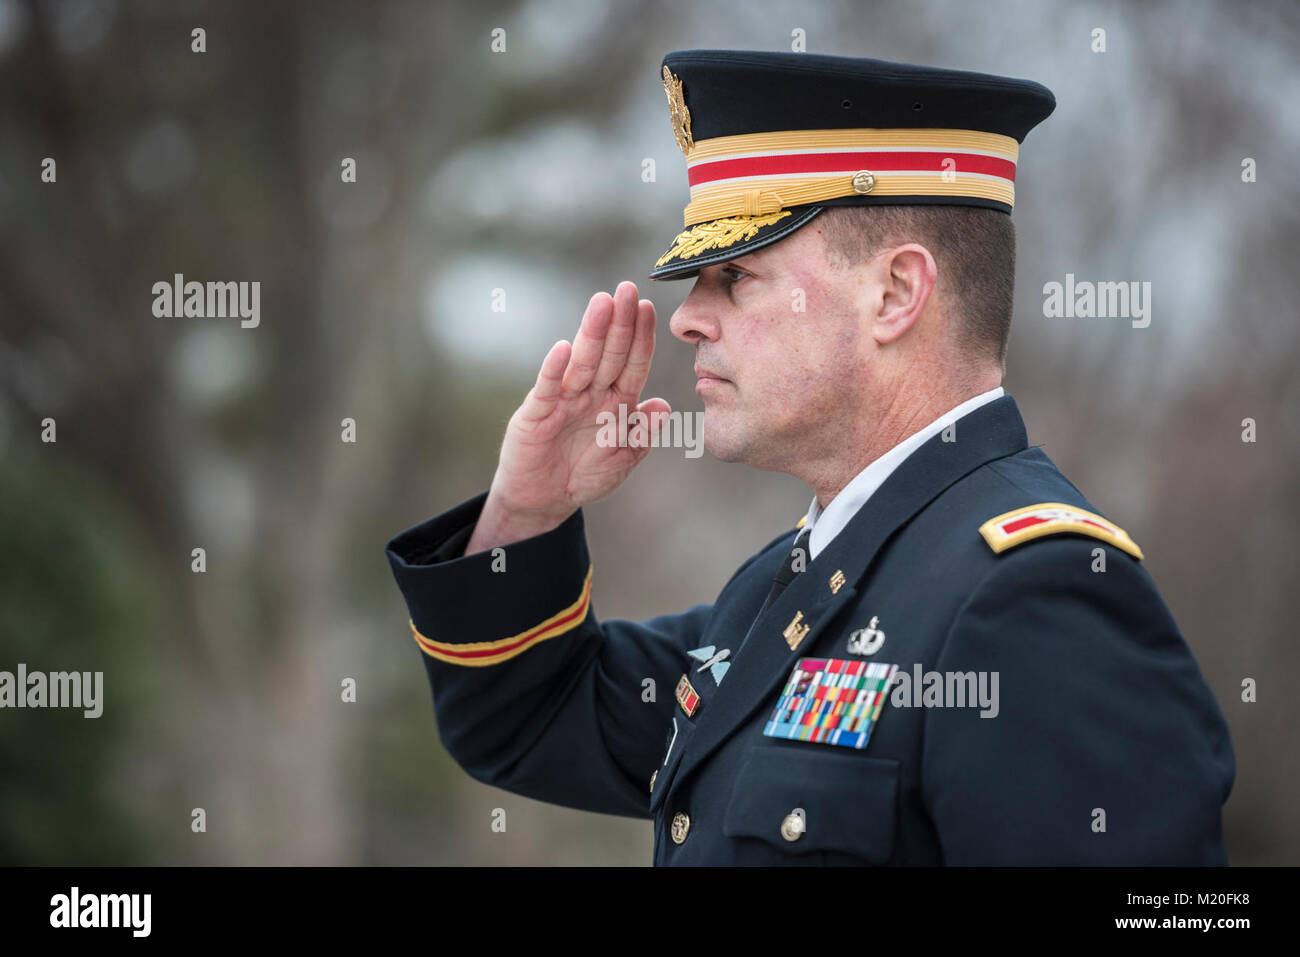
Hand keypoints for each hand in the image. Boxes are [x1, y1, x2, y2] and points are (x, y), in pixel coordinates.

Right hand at [466, 280, 670, 553]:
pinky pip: (548, 388)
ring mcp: (564, 400)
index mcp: (616, 402)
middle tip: (627, 288)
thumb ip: (641, 435)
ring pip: (582, 362)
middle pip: (609, 353)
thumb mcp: (622, 460)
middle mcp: (591, 393)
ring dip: (592, 333)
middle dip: (619, 322)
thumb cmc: (584, 476)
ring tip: (602, 303)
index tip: (649, 308)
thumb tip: (664, 407)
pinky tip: (564, 348)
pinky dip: (555, 369)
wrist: (545, 499)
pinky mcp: (536, 413)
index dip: (641, 338)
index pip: (633, 364)